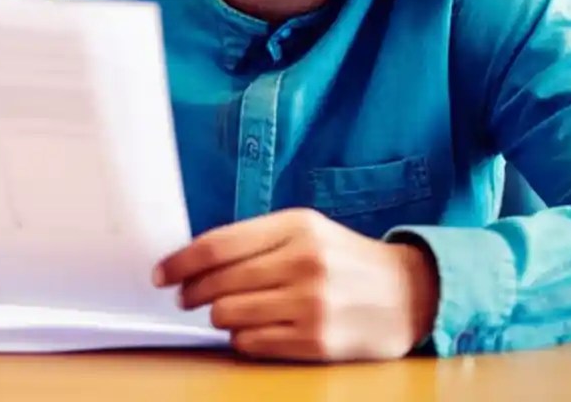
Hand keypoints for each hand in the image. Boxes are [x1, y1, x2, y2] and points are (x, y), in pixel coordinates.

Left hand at [153, 208, 438, 361]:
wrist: (410, 294)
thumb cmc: (346, 261)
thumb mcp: (307, 231)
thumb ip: (256, 240)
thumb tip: (193, 260)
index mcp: (297, 227)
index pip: (218, 245)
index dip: (180, 261)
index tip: (160, 274)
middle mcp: (304, 262)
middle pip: (218, 282)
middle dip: (191, 293)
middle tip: (185, 298)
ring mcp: (311, 305)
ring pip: (228, 315)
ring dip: (218, 316)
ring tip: (226, 311)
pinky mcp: (317, 342)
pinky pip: (251, 343)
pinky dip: (241, 338)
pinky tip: (252, 329)